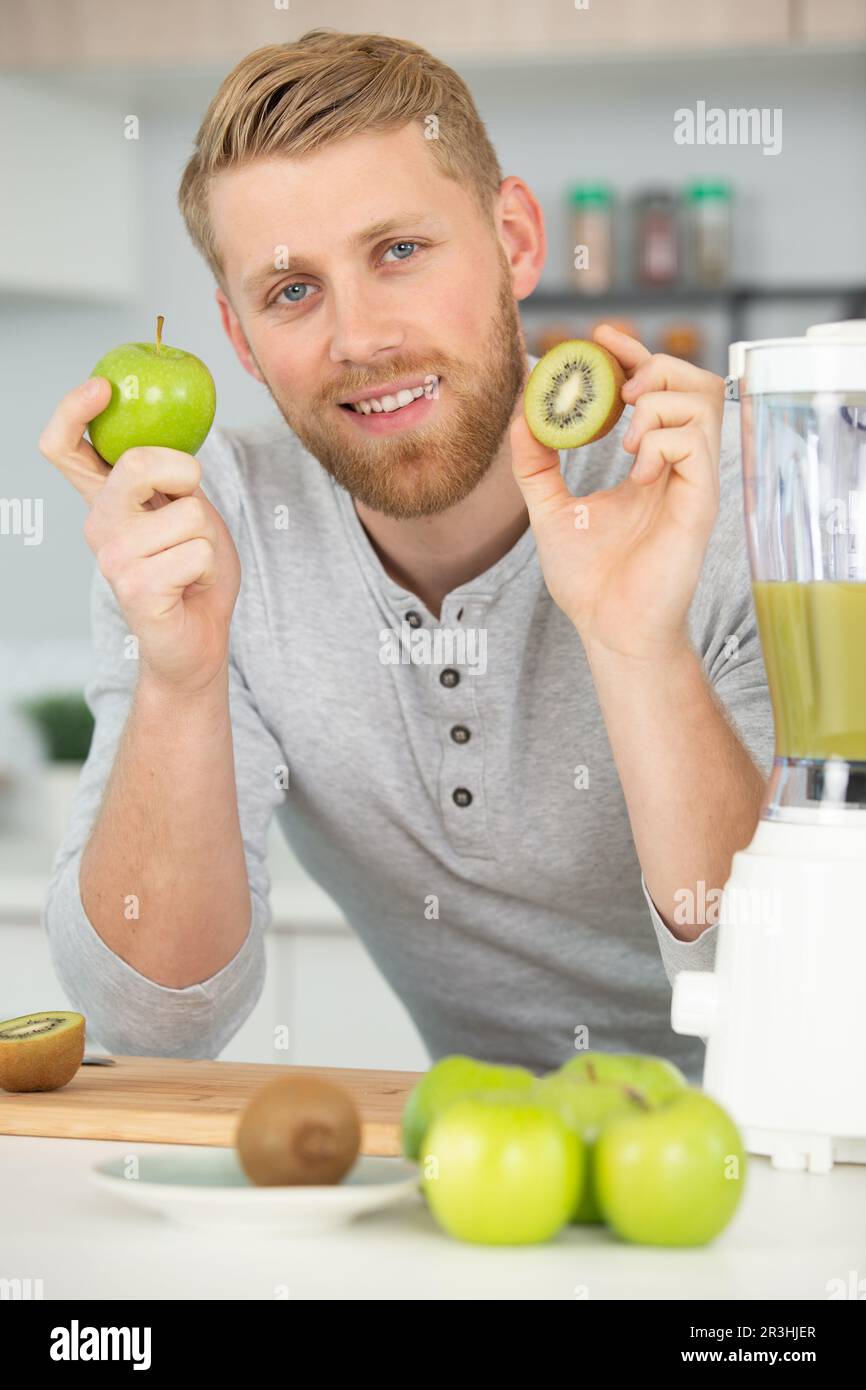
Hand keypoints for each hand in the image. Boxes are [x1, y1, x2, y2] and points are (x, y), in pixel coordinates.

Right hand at [39, 378, 240, 694]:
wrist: (196, 638)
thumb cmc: (192, 568)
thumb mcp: (184, 508)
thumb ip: (170, 475)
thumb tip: (177, 429)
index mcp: (103, 500)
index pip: (62, 447)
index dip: (72, 411)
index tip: (102, 389)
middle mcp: (98, 525)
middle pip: (135, 464)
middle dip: (183, 472)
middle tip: (189, 501)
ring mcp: (112, 558)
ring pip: (187, 514)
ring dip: (206, 537)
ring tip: (191, 562)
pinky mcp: (134, 588)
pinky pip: (196, 552)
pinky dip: (208, 567)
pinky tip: (190, 585)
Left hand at [510, 324, 723, 662]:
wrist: (608, 628)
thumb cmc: (590, 579)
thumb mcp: (548, 509)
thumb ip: (535, 463)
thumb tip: (521, 415)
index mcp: (651, 462)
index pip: (660, 388)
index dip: (635, 353)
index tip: (600, 338)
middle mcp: (680, 466)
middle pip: (696, 381)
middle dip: (655, 366)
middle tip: (618, 389)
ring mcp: (693, 482)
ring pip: (702, 401)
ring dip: (657, 404)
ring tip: (624, 438)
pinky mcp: (699, 503)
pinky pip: (694, 443)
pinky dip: (661, 440)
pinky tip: (637, 471)